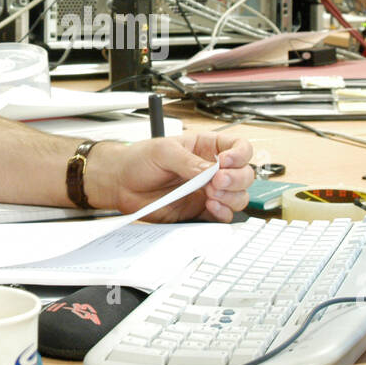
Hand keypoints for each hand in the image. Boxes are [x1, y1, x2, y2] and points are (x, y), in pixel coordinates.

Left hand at [90, 132, 254, 223]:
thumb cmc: (139, 160)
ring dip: (231, 198)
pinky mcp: (199, 211)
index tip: (227, 161)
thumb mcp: (163, 151)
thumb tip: (210, 171)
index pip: (239, 147)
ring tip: (211, 195)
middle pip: (244, 175)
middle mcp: (212, 170)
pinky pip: (222, 216)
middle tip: (217, 181)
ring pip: (238, 197)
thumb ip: (188, 162)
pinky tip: (210, 207)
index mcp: (207, 148)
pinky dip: (222, 214)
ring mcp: (208, 192)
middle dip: (236, 179)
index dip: (240, 154)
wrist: (121, 183)